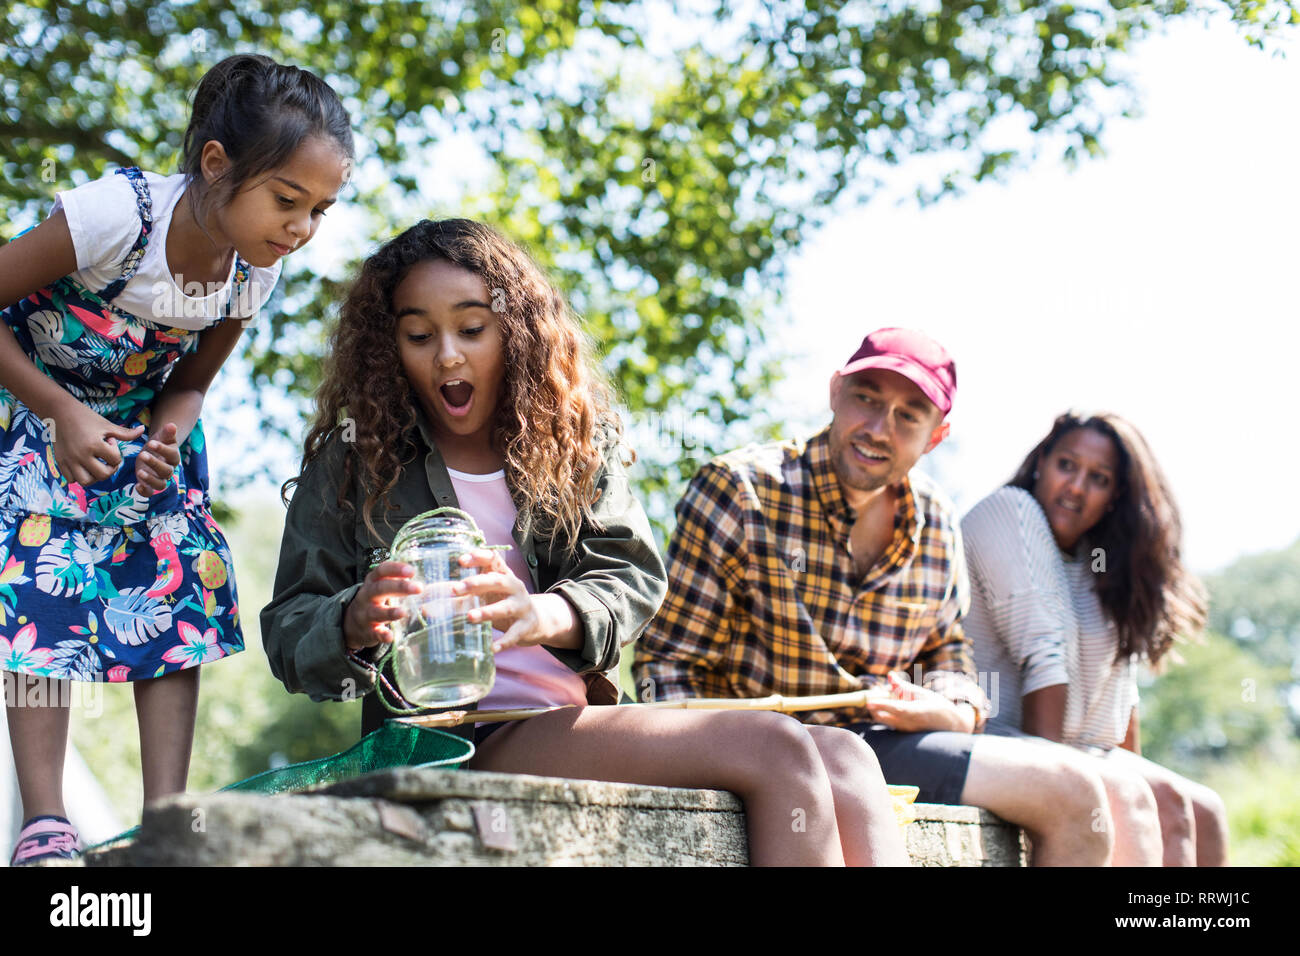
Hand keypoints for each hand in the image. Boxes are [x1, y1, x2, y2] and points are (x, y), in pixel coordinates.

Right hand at [49, 400, 144, 486]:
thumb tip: (143, 430)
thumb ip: (125, 433)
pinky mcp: (60, 462)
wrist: (59, 412)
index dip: (116, 452)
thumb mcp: (107, 424)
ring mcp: (69, 460)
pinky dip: (79, 476)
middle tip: (106, 457)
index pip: (115, 460)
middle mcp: (81, 455)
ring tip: (96, 465)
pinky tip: (83, 465)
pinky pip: (71, 479)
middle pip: (102, 475)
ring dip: (94, 477)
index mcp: (94, 444)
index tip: (110, 441)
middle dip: (109, 468)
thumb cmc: (86, 417)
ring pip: (85, 482)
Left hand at [134, 422, 181, 495]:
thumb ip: (167, 432)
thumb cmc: (159, 442)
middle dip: (154, 463)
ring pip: (160, 484)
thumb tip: (172, 425)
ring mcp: (159, 478)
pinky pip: (150, 492)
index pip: (172, 455)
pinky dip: (144, 491)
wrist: (153, 451)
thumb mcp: (162, 436)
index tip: (150, 442)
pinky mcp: (149, 485)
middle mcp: (169, 470)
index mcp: (173, 457)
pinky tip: (137, 485)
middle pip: (166, 471)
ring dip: (150, 479)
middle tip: (142, 454)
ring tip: (139, 472)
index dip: (162, 450)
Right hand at [343, 561, 422, 650]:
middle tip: (418, 588)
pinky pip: (374, 633)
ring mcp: (365, 614)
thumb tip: (431, 581)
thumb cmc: (374, 600)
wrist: (351, 623)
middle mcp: (366, 596)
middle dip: (399, 587)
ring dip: (390, 612)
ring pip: (376, 612)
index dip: (396, 569)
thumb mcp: (382, 587)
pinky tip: (390, 636)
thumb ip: (399, 581)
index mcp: (372, 582)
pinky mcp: (367, 631)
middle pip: (380, 589)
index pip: (381, 571)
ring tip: (403, 612)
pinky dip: (382, 635)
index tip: (412, 571)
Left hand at [452, 549, 576, 652]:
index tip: (460, 560)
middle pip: (498, 581)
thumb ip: (457, 597)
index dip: (478, 558)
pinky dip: (504, 641)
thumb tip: (424, 602)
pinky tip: (492, 649)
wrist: (537, 621)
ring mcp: (522, 606)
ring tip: (470, 617)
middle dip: (477, 583)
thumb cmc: (503, 603)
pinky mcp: (526, 626)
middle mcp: (514, 587)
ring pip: (505, 607)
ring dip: (487, 612)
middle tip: (456, 589)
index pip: (493, 559)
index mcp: (503, 574)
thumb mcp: (485, 595)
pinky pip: (514, 634)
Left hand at [865, 672, 975, 733]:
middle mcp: (909, 724)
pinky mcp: (902, 733)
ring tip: (891, 697)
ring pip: (883, 719)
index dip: (883, 705)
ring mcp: (905, 731)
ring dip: (879, 708)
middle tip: (878, 691)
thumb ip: (904, 687)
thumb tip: (890, 676)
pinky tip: (895, 704)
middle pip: (882, 716)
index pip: (897, 709)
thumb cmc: (939, 707)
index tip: (869, 702)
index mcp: (917, 712)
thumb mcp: (923, 694)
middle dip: (874, 704)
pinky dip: (885, 712)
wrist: (951, 726)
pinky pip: (888, 722)